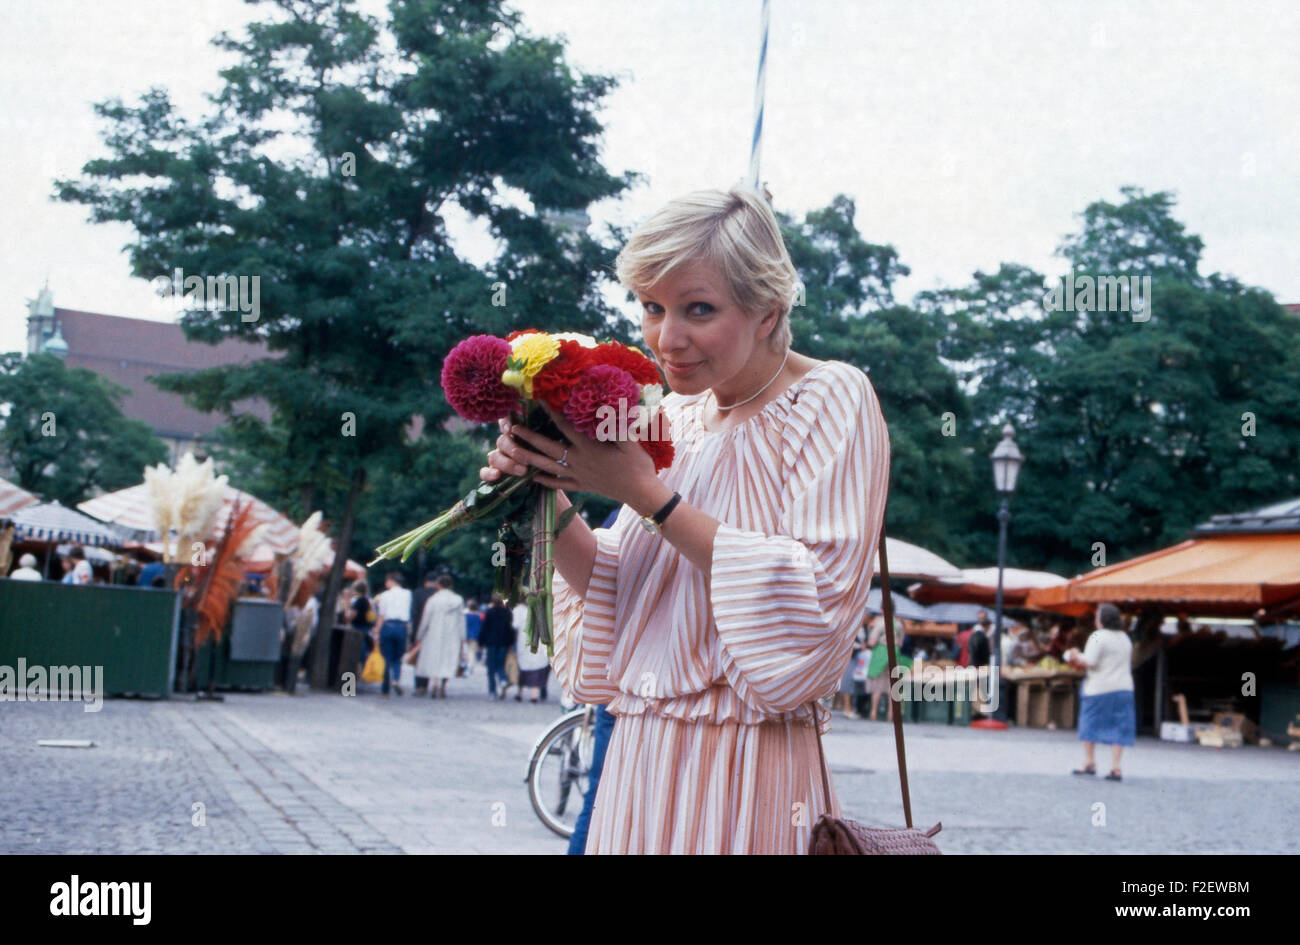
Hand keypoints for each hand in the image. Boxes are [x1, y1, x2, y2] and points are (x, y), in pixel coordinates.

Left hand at [482, 403, 658, 506]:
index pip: (565, 426)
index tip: (538, 399)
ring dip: (529, 458)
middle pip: (548, 447)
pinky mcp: (582, 486)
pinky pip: (559, 483)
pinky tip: (532, 476)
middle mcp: (579, 461)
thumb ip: (616, 423)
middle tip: (512, 427)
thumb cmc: (638, 465)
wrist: (642, 493)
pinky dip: (544, 480)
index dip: (550, 411)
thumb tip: (607, 404)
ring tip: (512, 451)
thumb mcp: (630, 441)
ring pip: (548, 466)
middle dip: (528, 437)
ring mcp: (578, 475)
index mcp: (589, 448)